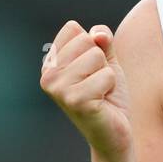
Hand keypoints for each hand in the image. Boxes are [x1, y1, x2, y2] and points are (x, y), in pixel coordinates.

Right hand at [39, 20, 132, 159]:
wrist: (114, 132)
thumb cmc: (108, 95)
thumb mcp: (107, 60)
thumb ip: (102, 39)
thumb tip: (98, 35)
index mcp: (50, 63)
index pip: (73, 29)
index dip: (92, 45)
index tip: (91, 69)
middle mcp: (48, 75)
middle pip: (85, 40)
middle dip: (101, 60)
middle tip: (97, 83)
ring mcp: (59, 89)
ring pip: (96, 55)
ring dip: (107, 74)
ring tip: (100, 92)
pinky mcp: (76, 101)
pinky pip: (106, 75)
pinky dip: (111, 86)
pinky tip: (102, 102)